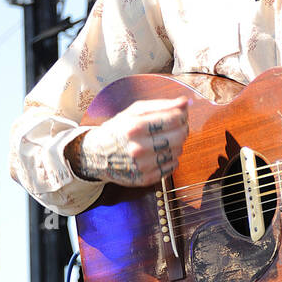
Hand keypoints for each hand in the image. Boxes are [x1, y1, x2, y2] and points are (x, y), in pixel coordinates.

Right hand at [68, 98, 189, 186]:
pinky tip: (160, 153)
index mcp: (135, 127)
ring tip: (164, 140)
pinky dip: (171, 158)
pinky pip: (172, 167)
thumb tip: (185, 102)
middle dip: (183, 129)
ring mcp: (142, 166)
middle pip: (179, 136)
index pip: (174, 119)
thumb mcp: (134, 111)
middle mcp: (138, 147)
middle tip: (177, 127)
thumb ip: (161, 105)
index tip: (180, 114)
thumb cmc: (118, 129)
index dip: (182, 115)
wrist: (96, 155)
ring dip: (177, 144)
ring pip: (178, 152)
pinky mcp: (145, 179)